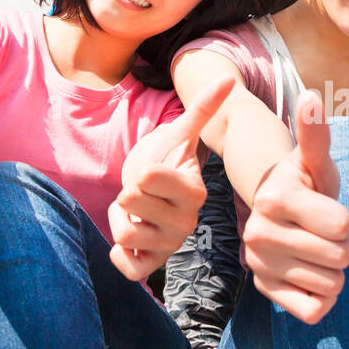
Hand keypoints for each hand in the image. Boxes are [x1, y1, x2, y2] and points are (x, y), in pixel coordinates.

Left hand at [109, 75, 234, 281]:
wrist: (154, 192)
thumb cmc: (165, 161)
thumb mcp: (179, 134)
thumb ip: (201, 109)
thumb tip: (228, 79)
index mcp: (195, 192)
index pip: (146, 178)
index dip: (140, 172)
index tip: (152, 173)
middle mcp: (188, 223)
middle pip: (129, 203)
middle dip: (127, 194)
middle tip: (143, 195)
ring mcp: (171, 245)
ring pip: (124, 233)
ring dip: (120, 219)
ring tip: (137, 213)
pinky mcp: (154, 263)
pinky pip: (129, 268)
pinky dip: (120, 255)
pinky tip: (129, 240)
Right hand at [242, 90, 348, 323]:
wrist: (281, 213)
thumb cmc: (307, 183)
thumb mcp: (315, 160)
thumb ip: (316, 133)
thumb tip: (311, 97)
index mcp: (274, 198)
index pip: (342, 224)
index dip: (345, 219)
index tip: (326, 210)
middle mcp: (258, 232)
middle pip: (339, 257)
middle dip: (342, 246)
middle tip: (323, 232)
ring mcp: (259, 264)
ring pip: (330, 285)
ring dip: (335, 273)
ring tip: (316, 251)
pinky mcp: (264, 292)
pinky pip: (314, 311)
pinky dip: (324, 299)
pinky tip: (313, 278)